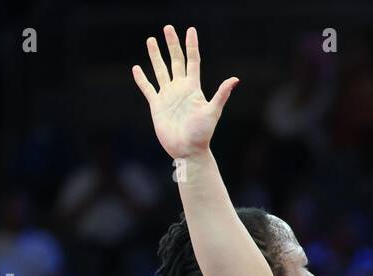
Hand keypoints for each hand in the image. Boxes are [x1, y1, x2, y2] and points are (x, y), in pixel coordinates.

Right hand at [132, 25, 237, 158]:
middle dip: (172, 44)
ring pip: (160, 70)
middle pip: (176, 61)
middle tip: (167, 28)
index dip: (191, 46)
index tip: (190, 30)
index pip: (192, 61)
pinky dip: (142, 79)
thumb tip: (235, 79)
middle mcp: (180, 89)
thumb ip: (221, 95)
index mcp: (193, 88)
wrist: (188, 151)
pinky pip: (148, 88)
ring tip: (151, 40)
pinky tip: (137, 68)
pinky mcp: (157, 105)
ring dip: (156, 56)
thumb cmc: (202, 134)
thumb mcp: (213, 112)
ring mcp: (168, 96)